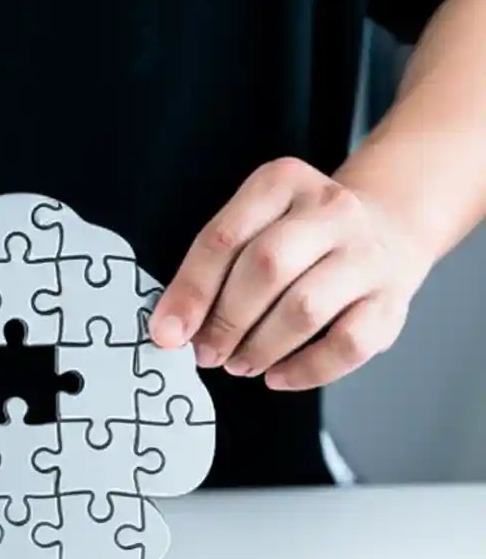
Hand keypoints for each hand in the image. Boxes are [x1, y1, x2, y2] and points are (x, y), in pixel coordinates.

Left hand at [149, 157, 432, 390]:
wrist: (386, 227)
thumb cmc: (300, 236)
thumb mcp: (253, 226)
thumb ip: (213, 268)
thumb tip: (174, 327)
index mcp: (281, 183)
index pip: (224, 239)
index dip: (191, 292)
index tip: (168, 332)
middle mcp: (330, 211)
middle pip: (266, 268)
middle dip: (225, 321)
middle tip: (207, 352)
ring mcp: (366, 255)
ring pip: (304, 309)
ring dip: (260, 347)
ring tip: (238, 363)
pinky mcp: (390, 301)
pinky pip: (346, 345)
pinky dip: (305, 369)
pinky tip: (278, 375)